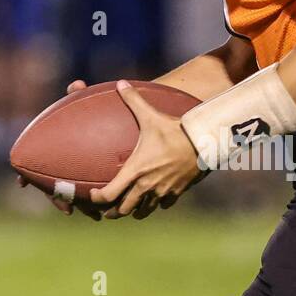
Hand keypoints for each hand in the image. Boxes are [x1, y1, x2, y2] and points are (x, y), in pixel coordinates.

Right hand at [18, 79, 103, 216]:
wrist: (117, 120)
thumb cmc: (96, 111)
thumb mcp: (86, 104)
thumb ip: (79, 96)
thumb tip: (76, 85)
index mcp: (56, 150)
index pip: (37, 165)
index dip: (27, 175)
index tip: (22, 183)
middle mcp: (64, 164)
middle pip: (54, 187)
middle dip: (60, 200)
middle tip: (68, 208)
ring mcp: (78, 172)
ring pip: (76, 196)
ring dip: (82, 206)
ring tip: (95, 214)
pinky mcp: (96, 178)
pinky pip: (95, 196)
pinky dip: (98, 203)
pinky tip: (107, 209)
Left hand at [90, 79, 201, 219]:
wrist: (203, 144)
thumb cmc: (174, 130)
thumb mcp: (151, 115)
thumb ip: (133, 100)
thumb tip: (120, 83)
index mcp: (135, 171)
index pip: (109, 195)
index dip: (97, 199)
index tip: (92, 194)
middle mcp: (146, 186)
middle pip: (122, 210)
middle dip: (112, 211)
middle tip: (106, 208)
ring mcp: (161, 192)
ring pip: (141, 212)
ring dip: (133, 210)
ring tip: (127, 208)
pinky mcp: (176, 193)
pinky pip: (162, 205)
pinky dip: (154, 204)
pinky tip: (153, 198)